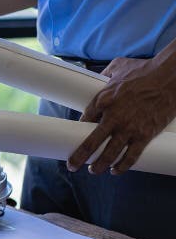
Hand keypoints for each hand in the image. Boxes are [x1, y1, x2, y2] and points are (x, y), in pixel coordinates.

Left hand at [68, 57, 175, 174]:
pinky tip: (115, 171)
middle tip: (72, 166)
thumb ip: (104, 75)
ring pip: (110, 155)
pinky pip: (131, 157)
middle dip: (79, 157)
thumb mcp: (116, 68)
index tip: (74, 136)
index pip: (84, 120)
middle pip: (91, 144)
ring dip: (99, 165)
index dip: (78, 129)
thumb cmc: (142, 71)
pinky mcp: (145, 135)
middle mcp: (113, 118)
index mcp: (102, 101)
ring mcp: (129, 129)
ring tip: (93, 170)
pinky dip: (122, 166)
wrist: (168, 78)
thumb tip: (96, 77)